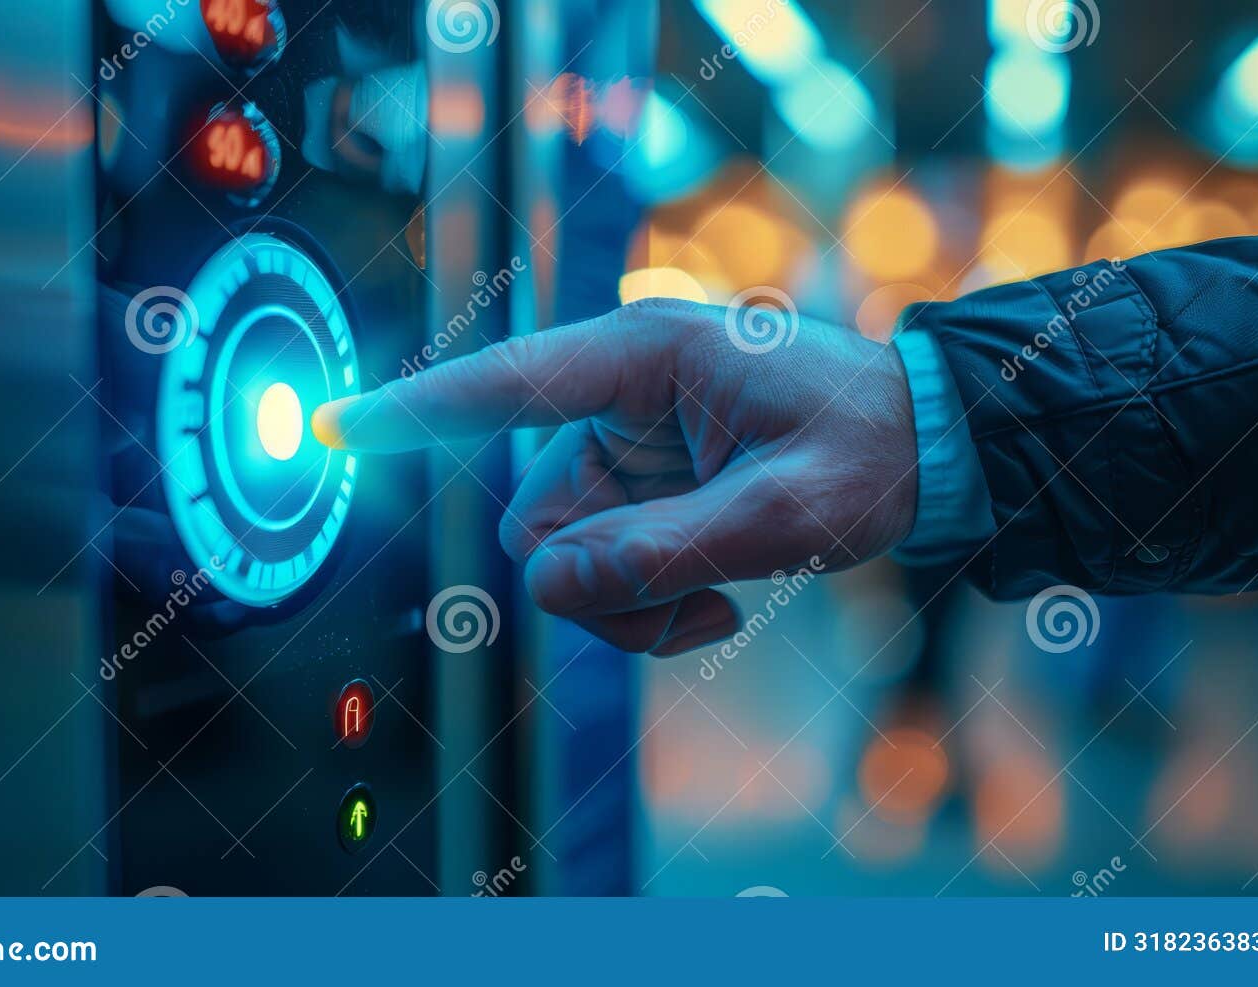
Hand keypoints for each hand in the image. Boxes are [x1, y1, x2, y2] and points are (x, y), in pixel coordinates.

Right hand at [313, 297, 918, 655]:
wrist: (925, 449)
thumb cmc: (869, 450)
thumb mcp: (781, 513)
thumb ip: (662, 551)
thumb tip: (547, 587)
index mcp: (647, 358)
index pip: (505, 383)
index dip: (414, 411)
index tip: (332, 425)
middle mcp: (620, 395)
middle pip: (534, 520)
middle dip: (597, 585)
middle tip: (689, 609)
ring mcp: (628, 446)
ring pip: (566, 557)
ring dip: (630, 604)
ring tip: (718, 605)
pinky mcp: (642, 485)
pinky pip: (600, 566)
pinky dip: (646, 603)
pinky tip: (717, 600)